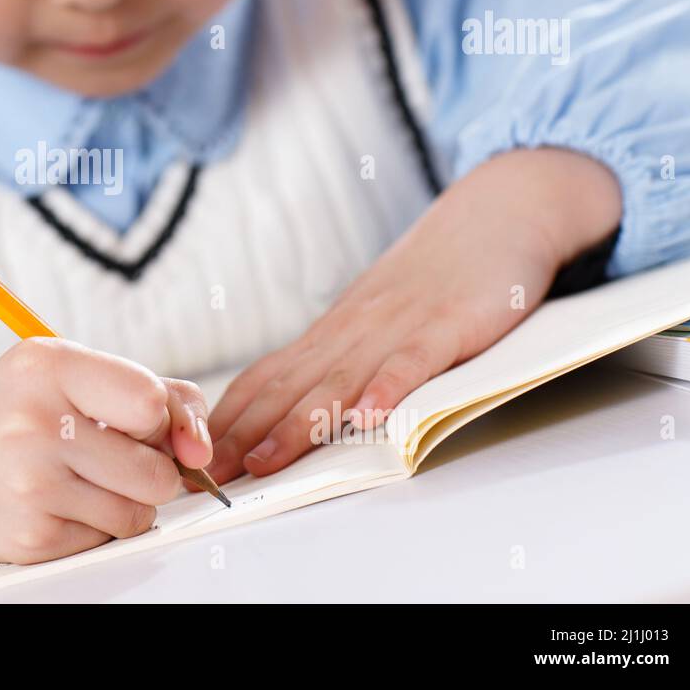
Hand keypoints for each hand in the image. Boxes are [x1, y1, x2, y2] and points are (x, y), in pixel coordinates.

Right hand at [0, 338, 211, 563]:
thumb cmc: (9, 410)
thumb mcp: (69, 372)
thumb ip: (154, 394)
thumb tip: (201, 451)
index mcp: (49, 366)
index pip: (152, 402)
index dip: (163, 420)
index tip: (143, 422)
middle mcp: (35, 424)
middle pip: (157, 471)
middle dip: (149, 469)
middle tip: (107, 453)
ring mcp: (29, 486)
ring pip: (139, 514)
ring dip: (124, 502)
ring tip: (77, 477)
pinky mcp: (29, 539)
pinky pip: (105, 541)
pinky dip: (93, 527)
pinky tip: (54, 502)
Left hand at [202, 147, 621, 483]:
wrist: (496, 212)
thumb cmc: (434, 278)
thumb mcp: (376, 320)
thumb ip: (342, 360)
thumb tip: (297, 410)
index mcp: (332, 332)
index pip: (263, 380)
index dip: (226, 422)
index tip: (192, 460)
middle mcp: (351, 330)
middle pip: (286, 387)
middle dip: (240, 435)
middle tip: (203, 477)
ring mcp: (396, 326)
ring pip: (337, 380)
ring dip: (297, 424)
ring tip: (263, 462)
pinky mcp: (447, 324)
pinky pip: (412, 362)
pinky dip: (386, 389)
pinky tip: (365, 418)